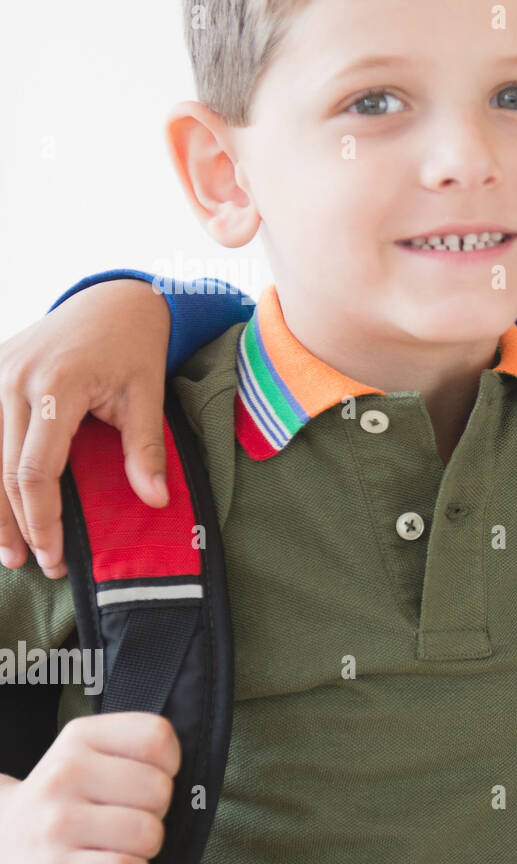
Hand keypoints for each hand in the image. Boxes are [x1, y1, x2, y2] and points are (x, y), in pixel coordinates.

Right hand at [0, 279, 170, 577]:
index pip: (36, 471)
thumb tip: (155, 501)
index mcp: (55, 386)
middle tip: (31, 564)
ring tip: (6, 549)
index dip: (42, 520)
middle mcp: (12, 380)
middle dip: (15, 525)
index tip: (55, 556)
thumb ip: (146, 449)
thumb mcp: (148, 394)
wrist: (112, 300)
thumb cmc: (134, 347)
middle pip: (2, 470)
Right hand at [0, 713, 179, 863]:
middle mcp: (65, 773)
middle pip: (160, 789)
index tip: (150, 777)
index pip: (156, 736)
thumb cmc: (62, 798)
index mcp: (80, 737)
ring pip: (148, 833)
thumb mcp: (87, 754)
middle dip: (157, 811)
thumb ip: (134, 751)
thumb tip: (188, 775)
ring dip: (146, 847)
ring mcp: (56, 822)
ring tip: (120, 845)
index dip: (169, 763)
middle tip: (130, 818)